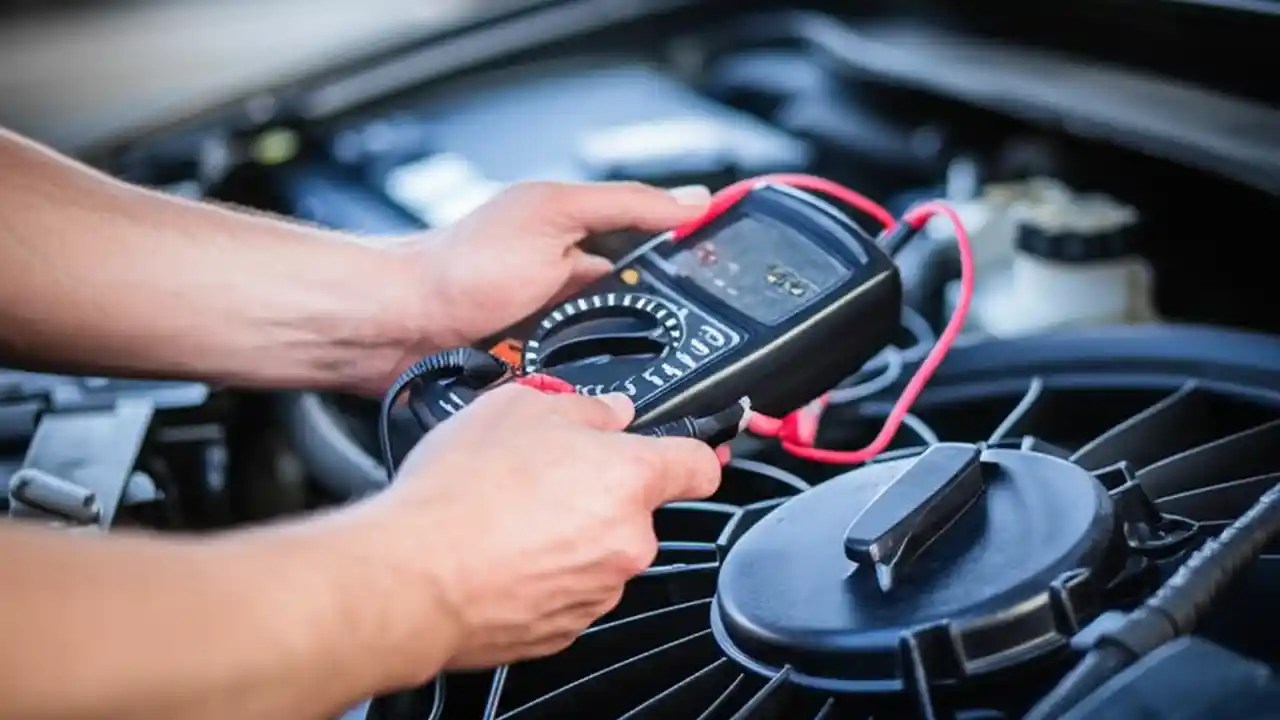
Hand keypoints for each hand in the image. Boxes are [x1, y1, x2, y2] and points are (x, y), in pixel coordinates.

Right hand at [351, 384, 720, 676]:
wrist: (413, 578)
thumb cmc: (460, 493)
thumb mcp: (517, 408)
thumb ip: (581, 406)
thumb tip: (608, 412)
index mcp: (629, 478)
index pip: (699, 465)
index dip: (693, 453)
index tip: (685, 453)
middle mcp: (628, 539)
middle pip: (636, 510)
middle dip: (598, 494)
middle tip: (542, 478)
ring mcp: (599, 590)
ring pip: (599, 553)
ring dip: (569, 537)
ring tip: (507, 519)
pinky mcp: (566, 629)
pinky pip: (567, 592)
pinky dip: (544, 576)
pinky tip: (500, 556)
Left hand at [356, 182, 710, 393]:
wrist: (394, 324)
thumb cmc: (458, 262)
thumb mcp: (554, 215)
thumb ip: (624, 205)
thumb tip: (691, 200)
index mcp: (576, 249)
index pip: (650, 269)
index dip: (682, 286)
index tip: (716, 304)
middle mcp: (563, 297)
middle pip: (631, 330)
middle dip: (642, 346)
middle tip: (651, 356)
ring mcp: (543, 343)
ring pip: (601, 371)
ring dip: (604, 379)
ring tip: (598, 380)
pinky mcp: (524, 382)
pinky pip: (565, 400)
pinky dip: (568, 404)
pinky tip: (569, 407)